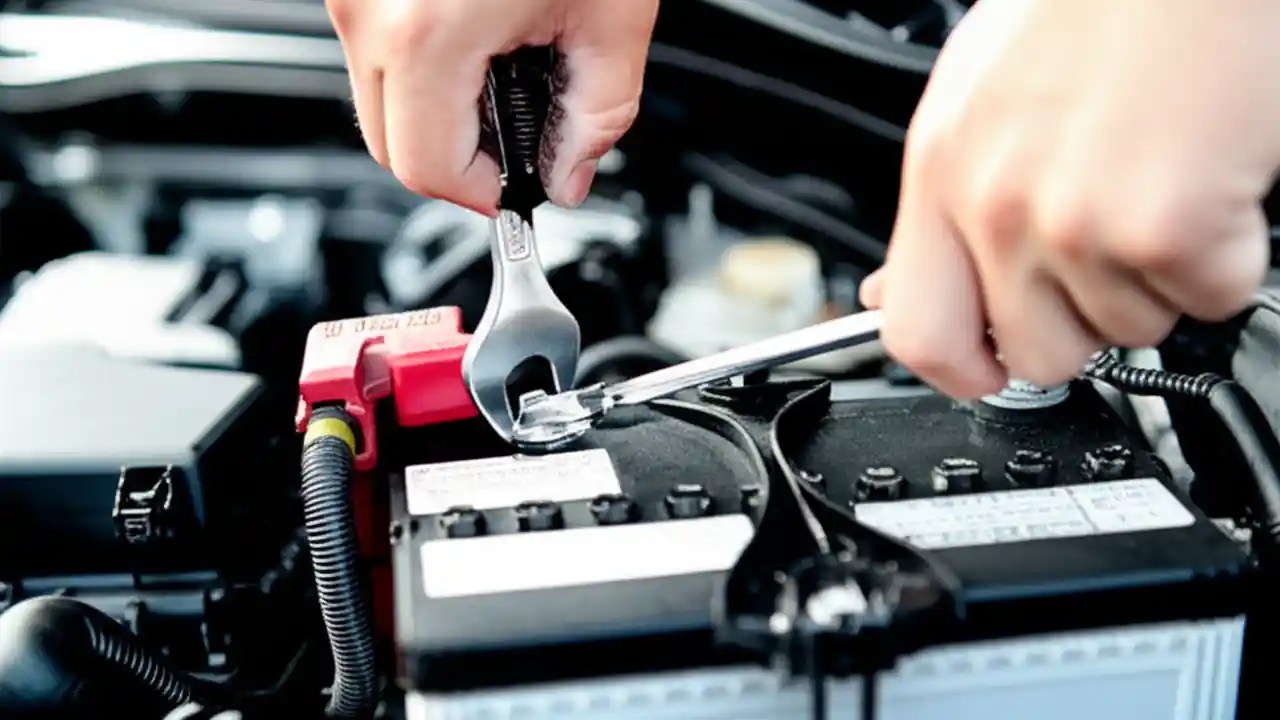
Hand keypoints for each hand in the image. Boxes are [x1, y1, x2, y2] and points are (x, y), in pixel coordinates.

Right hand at [326, 0, 658, 214]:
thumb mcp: (613, 15)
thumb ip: (597, 117)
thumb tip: (573, 172)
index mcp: (428, 29)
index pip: (426, 166)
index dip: (481, 191)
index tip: (516, 186)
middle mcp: (369, 7)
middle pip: (388, 140)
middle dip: (457, 157)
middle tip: (517, 139)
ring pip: (376, 93)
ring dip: (439, 106)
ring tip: (506, 62)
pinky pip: (375, 43)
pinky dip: (424, 60)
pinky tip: (479, 28)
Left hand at [860, 0, 1278, 396]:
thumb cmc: (1097, 3)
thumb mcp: (977, 99)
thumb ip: (946, 204)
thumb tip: (896, 289)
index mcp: (942, 172)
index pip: (918, 332)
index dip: (961, 372)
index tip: (989, 370)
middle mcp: (996, 206)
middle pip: (1036, 354)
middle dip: (1083, 321)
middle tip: (1109, 248)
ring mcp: (1076, 224)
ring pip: (1127, 330)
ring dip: (1156, 278)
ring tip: (1159, 184)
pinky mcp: (1164, 229)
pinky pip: (1206, 299)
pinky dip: (1223, 257)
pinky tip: (1208, 183)